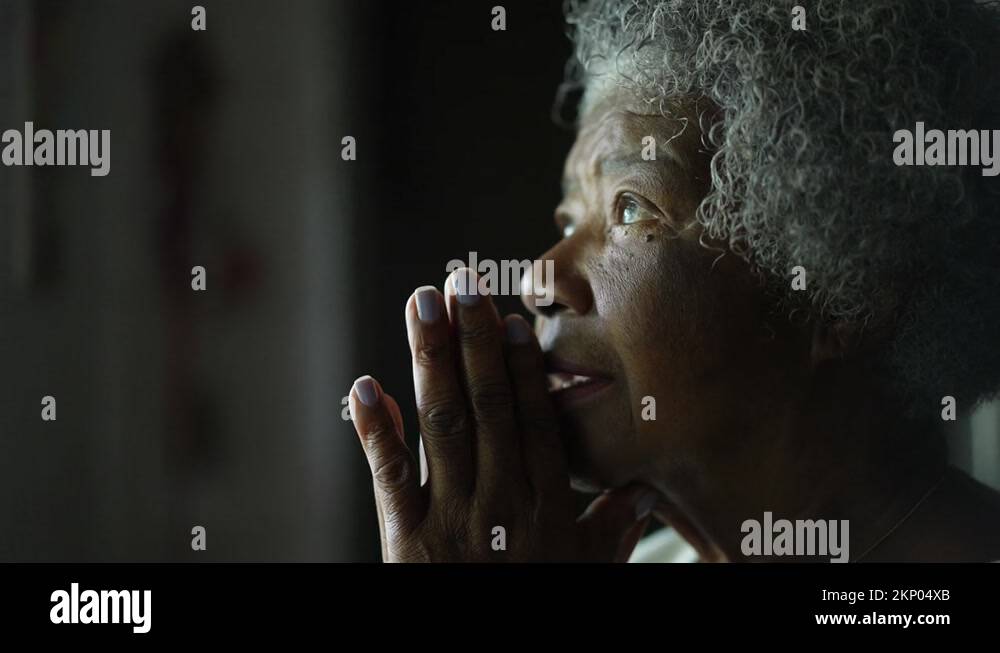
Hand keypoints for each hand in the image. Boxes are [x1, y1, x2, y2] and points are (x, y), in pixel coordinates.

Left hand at [349, 268, 657, 561]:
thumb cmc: (542, 606)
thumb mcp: (588, 574)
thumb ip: (613, 533)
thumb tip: (640, 492)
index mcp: (545, 504)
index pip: (532, 419)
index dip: (519, 365)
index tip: (508, 319)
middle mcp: (499, 498)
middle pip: (485, 404)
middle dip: (473, 340)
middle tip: (461, 284)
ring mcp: (450, 515)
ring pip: (441, 423)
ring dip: (430, 360)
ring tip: (423, 304)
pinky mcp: (405, 538)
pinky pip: (389, 475)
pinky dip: (374, 429)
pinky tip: (363, 386)